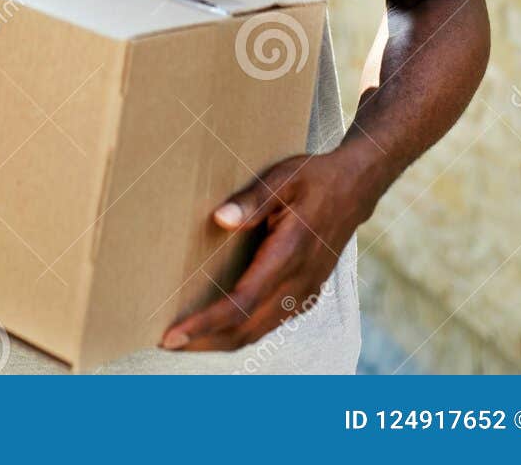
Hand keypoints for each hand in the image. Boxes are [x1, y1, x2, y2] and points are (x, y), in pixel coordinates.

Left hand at [160, 148, 375, 352]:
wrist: (355, 189)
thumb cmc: (314, 178)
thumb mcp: (283, 177)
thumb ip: (252, 200)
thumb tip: (219, 220)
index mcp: (289, 255)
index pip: (241, 304)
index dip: (206, 324)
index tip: (173, 334)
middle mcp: (298, 282)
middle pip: (246, 328)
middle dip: (205, 340)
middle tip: (166, 342)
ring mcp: (305, 292)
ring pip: (258, 331)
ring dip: (221, 340)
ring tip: (186, 338)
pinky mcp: (307, 293)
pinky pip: (270, 323)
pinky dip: (242, 331)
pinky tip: (222, 324)